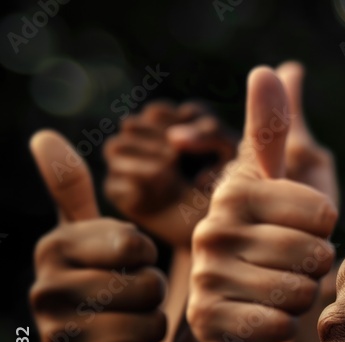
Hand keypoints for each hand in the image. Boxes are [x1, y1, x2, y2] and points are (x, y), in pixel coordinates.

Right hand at [30, 130, 166, 341]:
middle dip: (154, 300)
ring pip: (150, 326)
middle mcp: (46, 289)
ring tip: (127, 331)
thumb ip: (70, 191)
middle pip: (148, 287)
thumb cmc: (97, 291)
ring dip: (152, 332)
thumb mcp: (84, 239)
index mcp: (55, 247)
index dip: (147, 260)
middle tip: (130, 306)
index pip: (137, 245)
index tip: (127, 267)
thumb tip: (43, 135)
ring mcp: (56, 335)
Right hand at [103, 101, 235, 248]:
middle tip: (176, 157)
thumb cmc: (228, 184)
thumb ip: (212, 132)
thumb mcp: (230, 151)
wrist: (219, 226)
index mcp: (170, 126)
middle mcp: (144, 143)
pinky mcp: (123, 195)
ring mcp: (130, 168)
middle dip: (154, 137)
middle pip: (131, 124)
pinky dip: (136, 182)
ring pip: (114, 146)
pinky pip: (113, 183)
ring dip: (143, 155)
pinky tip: (162, 190)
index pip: (156, 111)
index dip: (174, 123)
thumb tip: (174, 139)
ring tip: (169, 170)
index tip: (194, 143)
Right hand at [186, 67, 336, 341]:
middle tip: (295, 267)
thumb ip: (273, 132)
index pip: (323, 213)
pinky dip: (285, 325)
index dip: (326, 230)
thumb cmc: (263, 239)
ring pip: (299, 291)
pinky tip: (270, 317)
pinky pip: (277, 325)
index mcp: (236, 190)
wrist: (226, 312)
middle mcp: (214, 228)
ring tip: (284, 290)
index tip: (304, 231)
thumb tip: (269, 69)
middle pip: (314, 253)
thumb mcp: (271, 183)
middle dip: (317, 266)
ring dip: (304, 297)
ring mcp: (207, 276)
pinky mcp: (209, 321)